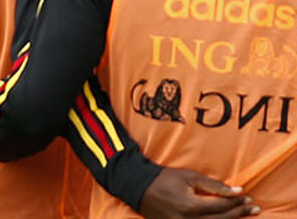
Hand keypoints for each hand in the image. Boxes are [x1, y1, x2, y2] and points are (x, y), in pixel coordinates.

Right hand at [139, 167, 257, 217]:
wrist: (138, 186)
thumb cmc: (164, 178)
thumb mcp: (189, 177)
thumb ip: (214, 185)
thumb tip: (237, 191)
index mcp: (190, 206)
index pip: (221, 206)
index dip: (236, 202)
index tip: (248, 197)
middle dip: (239, 213)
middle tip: (254, 208)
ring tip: (244, 214)